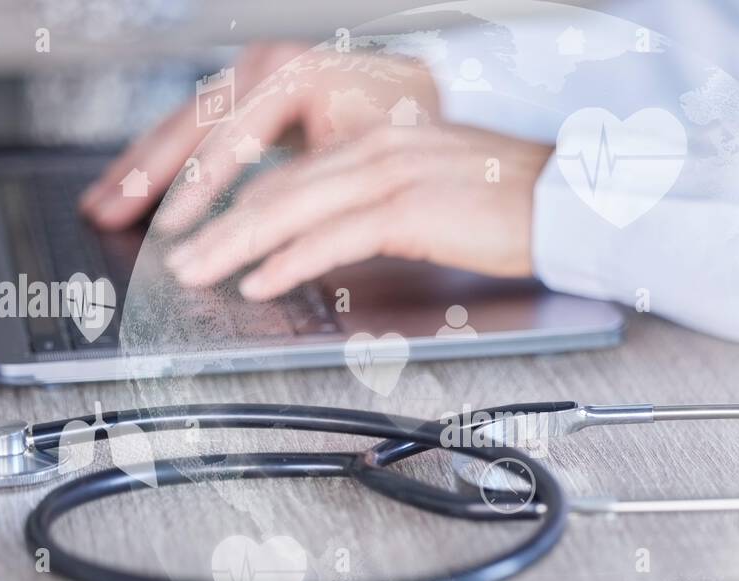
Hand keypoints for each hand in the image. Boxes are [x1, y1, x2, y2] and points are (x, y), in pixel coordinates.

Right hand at [79, 43, 440, 230]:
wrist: (419, 100)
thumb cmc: (404, 131)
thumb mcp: (370, 160)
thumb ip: (318, 190)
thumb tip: (278, 237)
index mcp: (297, 72)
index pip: (234, 136)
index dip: (200, 186)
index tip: (176, 226)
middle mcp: (266, 66)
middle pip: (190, 126)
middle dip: (145, 176)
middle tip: (106, 213)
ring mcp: (250, 77)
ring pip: (180, 126)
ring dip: (137, 169)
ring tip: (99, 205)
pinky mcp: (242, 95)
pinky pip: (189, 129)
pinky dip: (156, 161)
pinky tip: (128, 187)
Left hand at [163, 123, 551, 299]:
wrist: (563, 202)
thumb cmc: (507, 207)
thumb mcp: (429, 196)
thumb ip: (376, 207)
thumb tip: (329, 238)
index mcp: (377, 144)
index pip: (290, 173)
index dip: (237, 204)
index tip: (201, 231)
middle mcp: (375, 150)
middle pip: (275, 187)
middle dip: (216, 224)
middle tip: (175, 255)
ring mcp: (389, 175)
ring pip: (291, 208)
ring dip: (234, 244)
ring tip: (196, 272)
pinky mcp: (407, 208)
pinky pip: (332, 236)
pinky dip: (288, 260)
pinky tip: (259, 280)